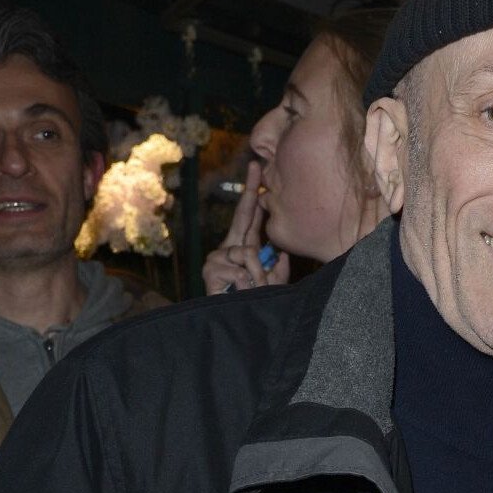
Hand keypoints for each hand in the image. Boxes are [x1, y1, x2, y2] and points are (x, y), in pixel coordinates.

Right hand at [201, 159, 290, 293]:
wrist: (238, 324)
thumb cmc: (255, 303)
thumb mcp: (273, 282)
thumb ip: (278, 265)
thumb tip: (281, 248)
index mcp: (244, 247)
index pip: (251, 215)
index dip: (254, 193)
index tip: (259, 170)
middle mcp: (229, 247)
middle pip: (242, 215)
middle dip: (251, 191)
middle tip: (258, 167)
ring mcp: (217, 258)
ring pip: (247, 251)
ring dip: (257, 273)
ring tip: (255, 288)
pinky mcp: (210, 269)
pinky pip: (239, 267)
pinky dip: (246, 281)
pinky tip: (241, 290)